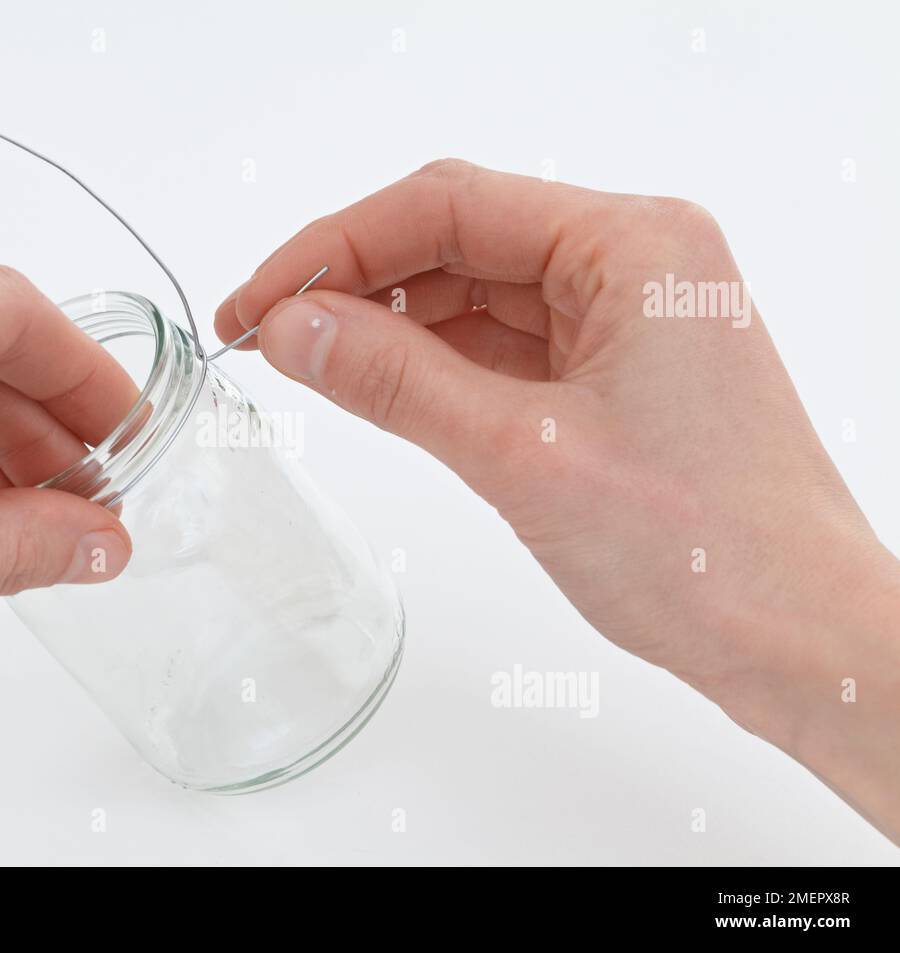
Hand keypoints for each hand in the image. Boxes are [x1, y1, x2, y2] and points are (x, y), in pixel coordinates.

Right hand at [216, 160, 899, 841]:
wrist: (800, 643)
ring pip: (474, 295)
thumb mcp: (521, 452)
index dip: (334, 247)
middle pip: (458, 240)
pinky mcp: (613, 374)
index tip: (254, 300)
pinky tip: (374, 384)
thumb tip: (288, 326)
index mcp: (632, 244)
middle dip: (355, 283)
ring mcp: (624, 319)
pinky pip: (501, 347)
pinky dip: (433, 364)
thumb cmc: (702, 550)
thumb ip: (395, 379)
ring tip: (304, 362)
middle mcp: (632, 262)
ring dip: (389, 325)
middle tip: (262, 334)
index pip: (448, 206)